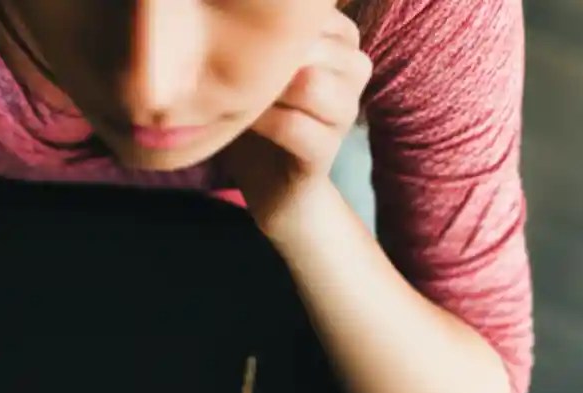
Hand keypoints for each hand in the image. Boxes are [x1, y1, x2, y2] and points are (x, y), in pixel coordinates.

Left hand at [221, 8, 371, 237]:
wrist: (271, 185)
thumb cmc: (259, 113)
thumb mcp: (256, 64)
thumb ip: (256, 33)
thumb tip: (230, 2)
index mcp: (340, 38)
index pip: (310, 10)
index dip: (267, 24)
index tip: (233, 34)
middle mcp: (354, 68)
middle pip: (309, 43)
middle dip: (260, 58)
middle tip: (229, 73)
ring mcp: (346, 110)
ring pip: (309, 82)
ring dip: (262, 92)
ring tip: (238, 99)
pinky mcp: (328, 150)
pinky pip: (294, 127)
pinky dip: (261, 124)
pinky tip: (243, 124)